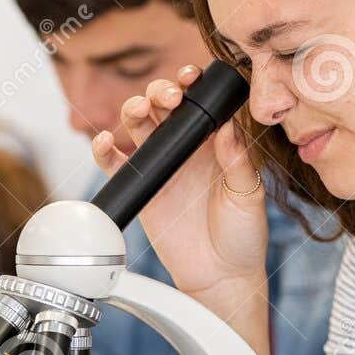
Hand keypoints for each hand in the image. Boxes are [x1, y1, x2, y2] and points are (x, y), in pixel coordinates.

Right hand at [90, 66, 268, 306]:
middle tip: (168, 98)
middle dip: (160, 92)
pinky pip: (116, 163)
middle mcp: (186, 149)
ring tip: (137, 112)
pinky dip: (104, 149)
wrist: (220, 277)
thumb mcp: (249, 196)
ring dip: (133, 110)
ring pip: (139, 125)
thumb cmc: (242, 236)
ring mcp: (162, 166)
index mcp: (215, 143)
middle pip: (163, 106)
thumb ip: (238, 163)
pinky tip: (105, 141)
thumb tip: (227, 129)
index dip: (192, 83)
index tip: (190, 77)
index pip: (199, 103)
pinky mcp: (142, 187)